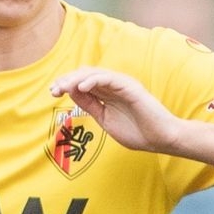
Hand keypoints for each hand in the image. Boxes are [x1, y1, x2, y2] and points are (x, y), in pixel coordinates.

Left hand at [47, 68, 180, 153]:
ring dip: (76, 79)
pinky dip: (94, 80)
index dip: (66, 85)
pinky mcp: (131, 87)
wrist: (160, 139)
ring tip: (63, 87)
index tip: (52, 93)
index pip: (83, 84)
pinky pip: (109, 79)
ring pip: (95, 74)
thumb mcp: (105, 120)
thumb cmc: (137, 132)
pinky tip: (81, 87)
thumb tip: (72, 93)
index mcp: (107, 94)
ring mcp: (122, 85)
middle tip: (53, 89)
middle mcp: (113, 86)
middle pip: (85, 75)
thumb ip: (90, 106)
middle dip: (67, 80)